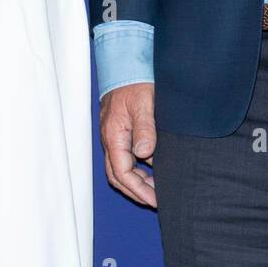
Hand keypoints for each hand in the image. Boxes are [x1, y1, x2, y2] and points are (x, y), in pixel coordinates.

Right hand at [100, 82, 156, 205]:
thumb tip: (145, 153)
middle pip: (117, 176)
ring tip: (157, 188)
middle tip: (157, 200)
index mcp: (114, 136)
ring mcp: (113, 136)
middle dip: (136, 192)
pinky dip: (137, 169)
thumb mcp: (143, 103)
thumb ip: (145, 128)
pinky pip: (124, 157)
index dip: (138, 190)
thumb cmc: (134, 82)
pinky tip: (152, 169)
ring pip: (120, 168)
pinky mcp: (119, 132)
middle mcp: (110, 139)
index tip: (155, 199)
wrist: (126, 66)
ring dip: (136, 182)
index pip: (122, 173)